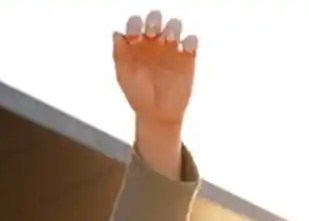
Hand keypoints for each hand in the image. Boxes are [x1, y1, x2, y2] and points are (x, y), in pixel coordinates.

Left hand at [113, 11, 196, 127]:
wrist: (157, 113)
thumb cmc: (138, 94)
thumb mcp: (124, 75)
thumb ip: (119, 54)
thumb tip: (116, 33)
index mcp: (136, 45)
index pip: (135, 23)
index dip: (134, 24)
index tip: (134, 37)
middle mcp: (153, 43)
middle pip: (155, 19)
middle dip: (154, 20)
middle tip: (151, 33)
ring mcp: (170, 48)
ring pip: (174, 25)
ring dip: (172, 27)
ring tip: (169, 41)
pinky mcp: (187, 57)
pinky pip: (191, 40)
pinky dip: (190, 41)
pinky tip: (184, 49)